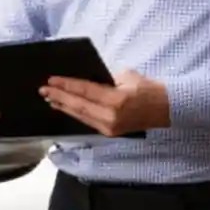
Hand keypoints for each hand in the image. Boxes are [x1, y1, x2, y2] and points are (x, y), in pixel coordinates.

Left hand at [39, 70, 170, 136]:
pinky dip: (74, 114)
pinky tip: (65, 108)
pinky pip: (87, 122)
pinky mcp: (110, 133)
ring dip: (63, 107)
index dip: (67, 86)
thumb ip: (105, 80)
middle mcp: (110, 116)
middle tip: (43, 90)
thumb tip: (86, 82)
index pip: (85, 91)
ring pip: (81, 116)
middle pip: (79, 105)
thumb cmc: (148, 88)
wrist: (166, 109)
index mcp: (116, 100)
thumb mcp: (126, 77)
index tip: (51, 81)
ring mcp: (110, 127)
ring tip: (49, 99)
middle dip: (59, 97)